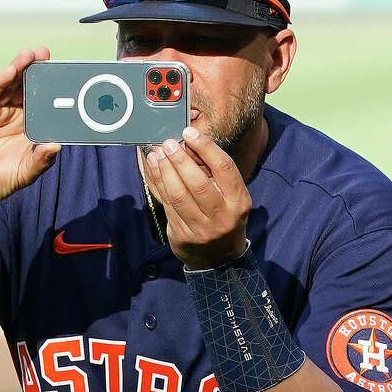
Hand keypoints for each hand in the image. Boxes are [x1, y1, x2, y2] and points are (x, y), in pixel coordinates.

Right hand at [0, 48, 60, 212]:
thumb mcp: (24, 174)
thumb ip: (40, 161)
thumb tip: (57, 146)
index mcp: (25, 128)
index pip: (40, 103)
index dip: (50, 89)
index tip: (63, 76)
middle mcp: (10, 116)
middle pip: (24, 88)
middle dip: (35, 71)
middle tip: (47, 55)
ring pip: (8, 86)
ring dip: (19, 68)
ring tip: (31, 55)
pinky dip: (0, 80)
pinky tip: (10, 70)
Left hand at [142, 127, 250, 269]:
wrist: (218, 259)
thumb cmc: (223, 217)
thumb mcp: (229, 197)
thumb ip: (213, 174)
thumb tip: (188, 143)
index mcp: (239, 201)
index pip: (224, 168)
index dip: (206, 147)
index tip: (189, 132)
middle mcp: (222, 216)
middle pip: (198, 182)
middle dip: (180, 160)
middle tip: (168, 143)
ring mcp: (201, 229)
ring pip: (178, 196)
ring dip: (164, 172)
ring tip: (156, 154)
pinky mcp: (182, 236)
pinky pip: (166, 206)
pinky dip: (157, 185)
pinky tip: (153, 171)